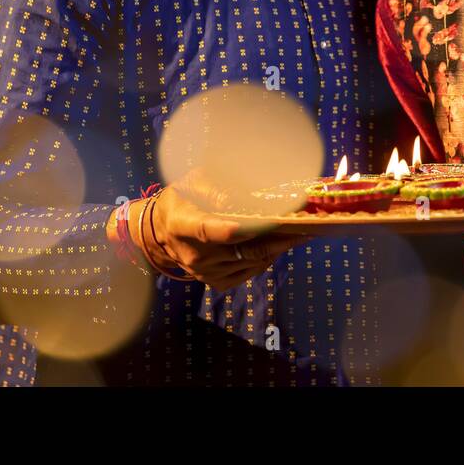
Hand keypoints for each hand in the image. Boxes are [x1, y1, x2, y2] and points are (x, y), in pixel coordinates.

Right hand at [141, 169, 305, 288]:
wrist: (158, 234)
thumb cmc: (181, 199)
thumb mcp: (192, 182)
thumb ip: (217, 186)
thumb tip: (249, 194)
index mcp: (183, 224)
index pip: (211, 230)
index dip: (238, 229)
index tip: (267, 222)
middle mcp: (194, 254)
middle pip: (242, 249)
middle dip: (277, 238)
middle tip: (304, 225)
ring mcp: (205, 272)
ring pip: (251, 262)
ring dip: (278, 248)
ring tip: (300, 232)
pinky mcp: (215, 282)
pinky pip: (249, 272)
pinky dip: (267, 258)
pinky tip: (280, 245)